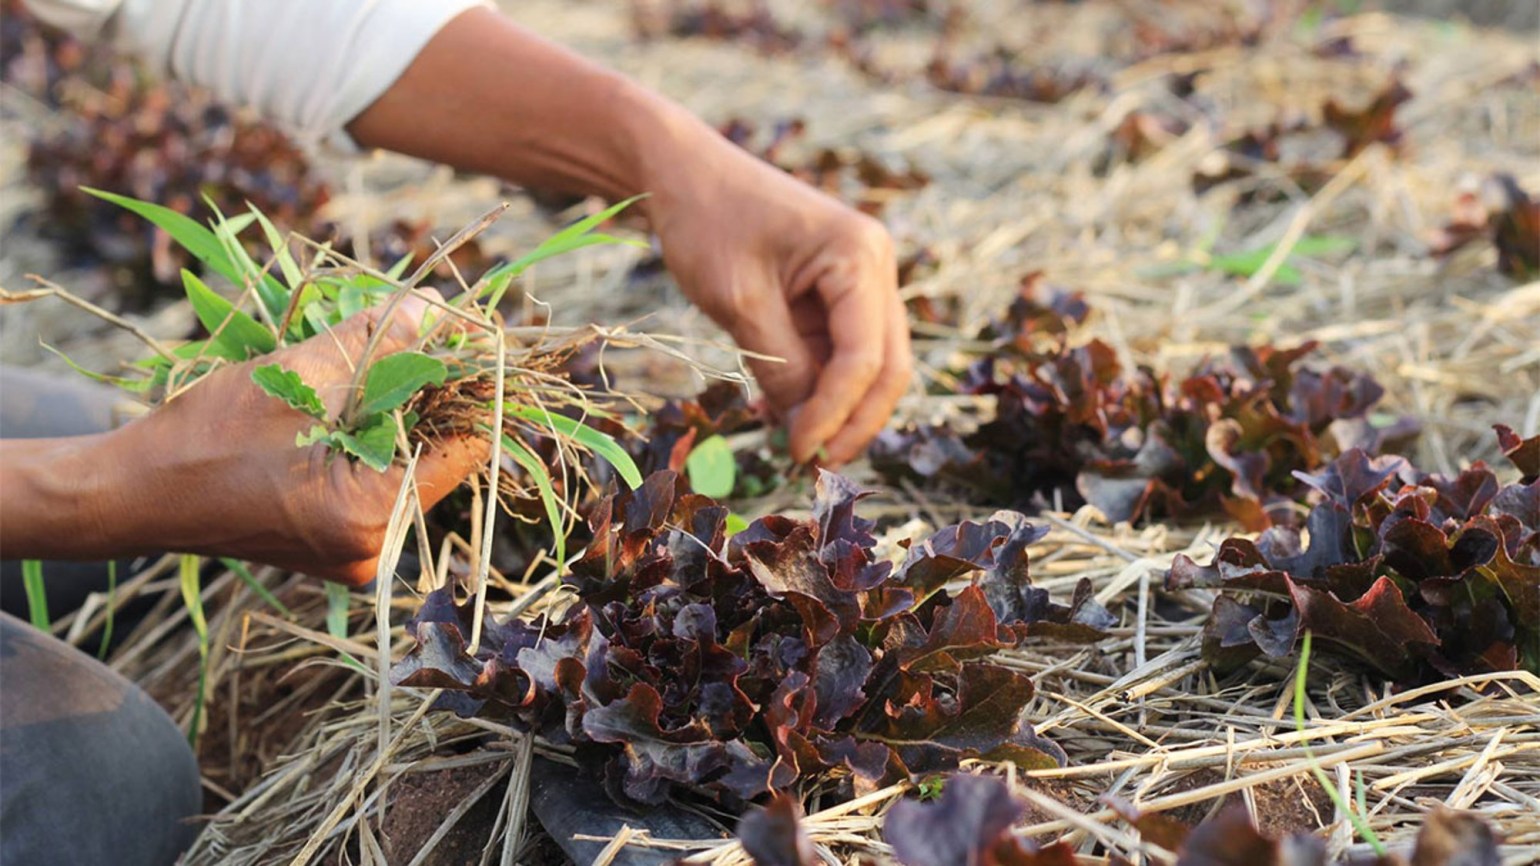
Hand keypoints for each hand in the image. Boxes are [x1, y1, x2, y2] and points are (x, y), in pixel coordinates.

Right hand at [83, 295, 478, 583]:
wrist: (132, 493)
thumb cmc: (204, 435)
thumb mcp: (297, 375)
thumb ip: (375, 343)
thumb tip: (437, 308)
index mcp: (370, 516)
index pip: (465, 447)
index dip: (470, 386)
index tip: (467, 335)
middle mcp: (375, 549)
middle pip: (440, 457)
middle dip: (432, 393)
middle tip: (423, 334)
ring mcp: (356, 553)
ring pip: (409, 467)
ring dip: (401, 412)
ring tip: (381, 359)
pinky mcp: (336, 544)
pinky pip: (379, 484)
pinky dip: (373, 438)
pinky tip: (353, 398)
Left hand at [346, 10, 912, 465]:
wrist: (681, 170)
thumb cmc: (706, 222)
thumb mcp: (737, 302)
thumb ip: (779, 367)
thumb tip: (805, 429)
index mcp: (859, 255)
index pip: (866, 357)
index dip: (835, 414)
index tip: (797, 453)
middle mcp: (876, 264)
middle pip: (887, 367)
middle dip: (853, 422)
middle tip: (810, 465)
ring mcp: (862, 277)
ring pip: (871, 365)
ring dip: (838, 409)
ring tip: (795, 447)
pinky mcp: (838, 291)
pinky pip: (841, 351)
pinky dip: (820, 387)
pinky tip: (785, 415)